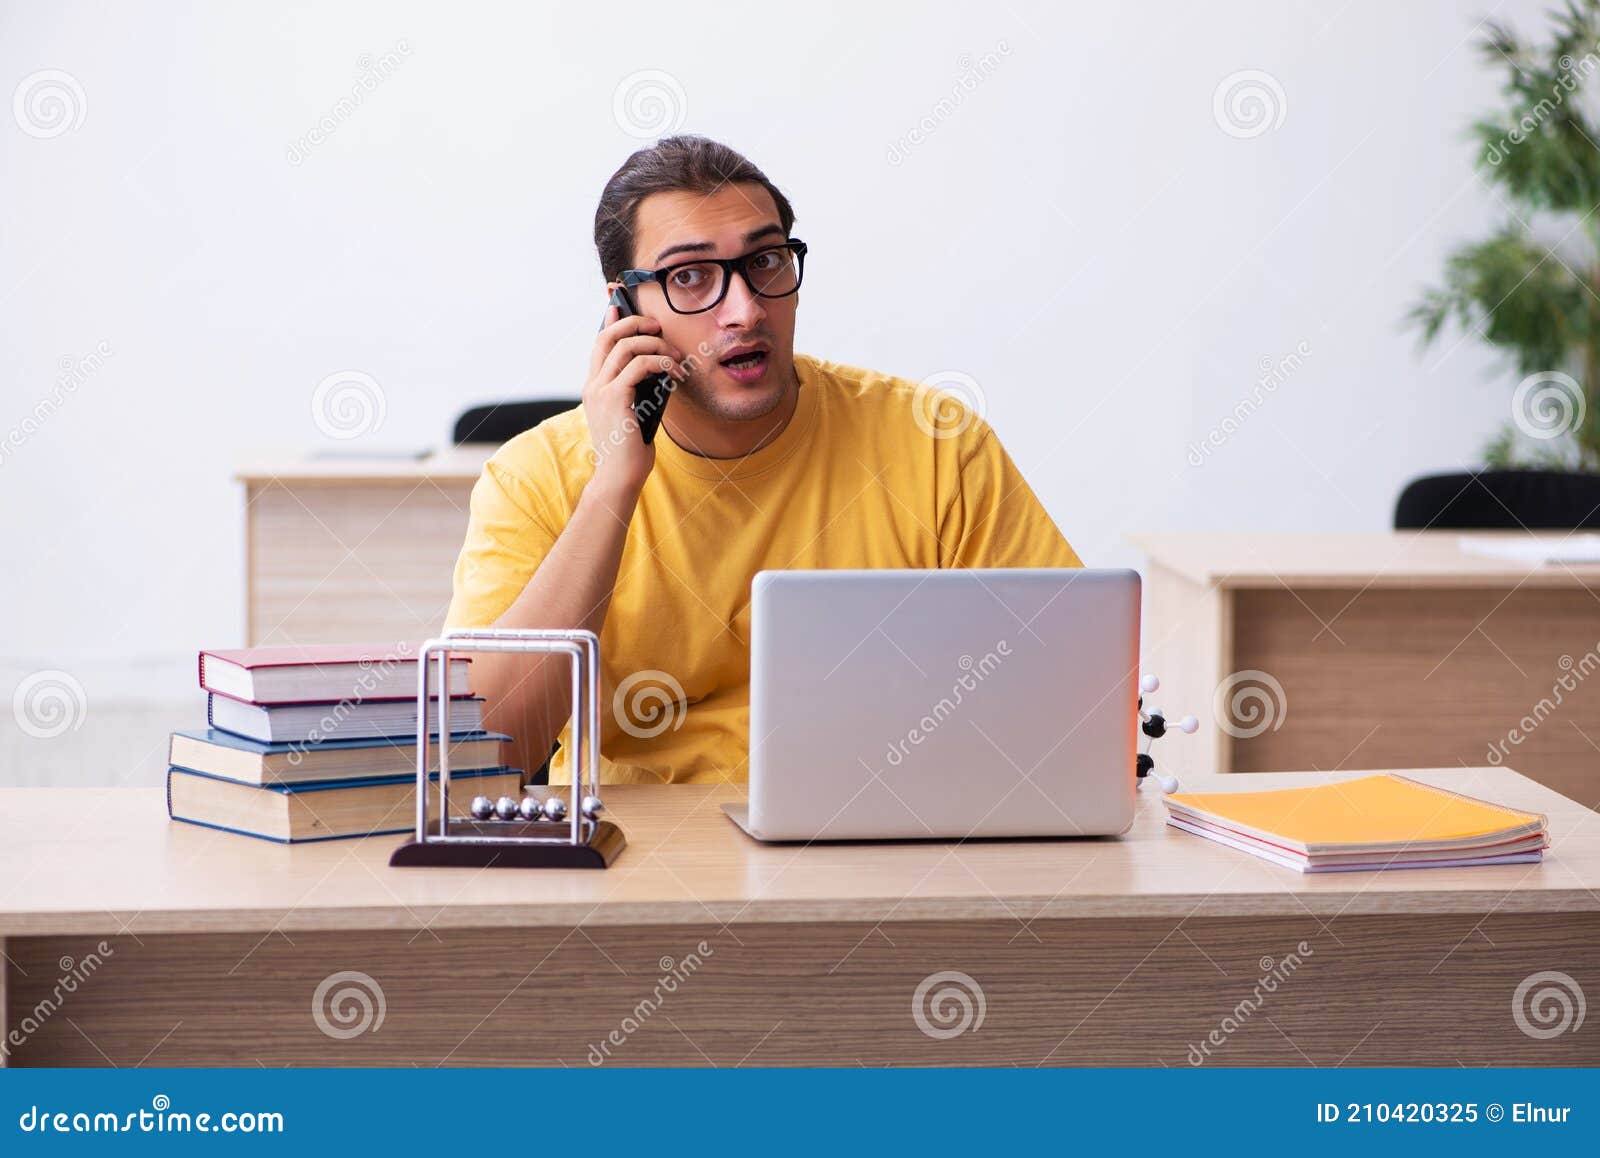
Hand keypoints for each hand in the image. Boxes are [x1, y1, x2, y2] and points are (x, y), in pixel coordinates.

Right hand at [583, 305, 684, 497]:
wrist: (620, 476)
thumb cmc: (630, 450)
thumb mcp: (633, 413)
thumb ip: (637, 390)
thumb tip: (657, 370)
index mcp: (594, 386)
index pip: (599, 343)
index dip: (611, 320)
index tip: (622, 306)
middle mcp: (593, 384)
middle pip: (609, 335)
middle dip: (636, 323)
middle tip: (659, 328)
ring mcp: (601, 390)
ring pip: (627, 346)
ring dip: (656, 345)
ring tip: (675, 357)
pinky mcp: (615, 397)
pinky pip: (639, 365)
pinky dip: (661, 362)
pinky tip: (675, 372)